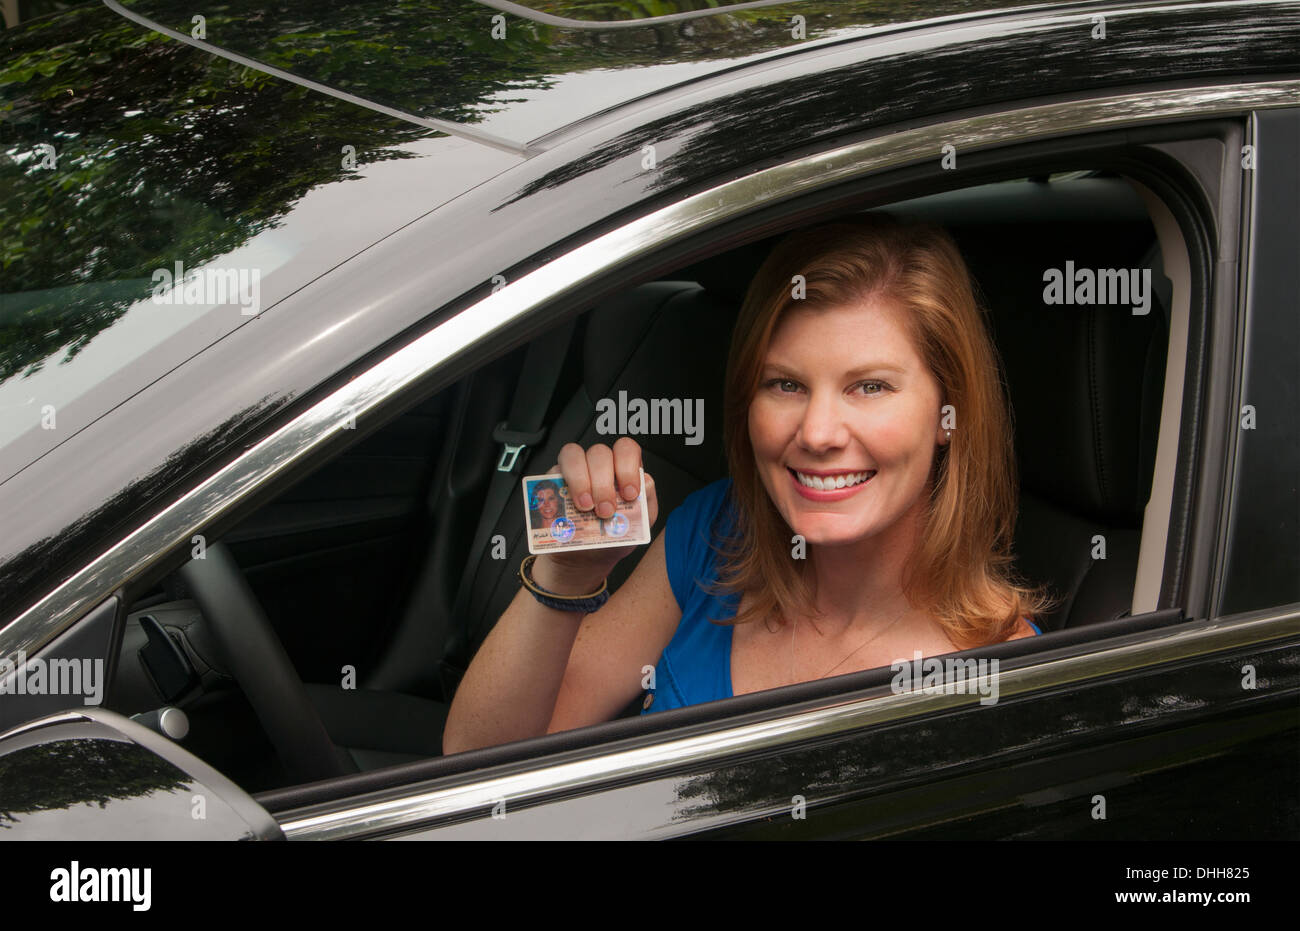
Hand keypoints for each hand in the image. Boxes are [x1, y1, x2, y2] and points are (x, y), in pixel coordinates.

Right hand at [531, 437, 658, 591]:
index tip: (629, 493)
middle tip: (605, 511)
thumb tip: (646, 483)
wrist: (586, 559)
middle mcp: (597, 466)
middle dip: (603, 483)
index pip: (626, 449)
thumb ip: (647, 503)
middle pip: (599, 453)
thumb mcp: (638, 525)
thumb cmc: (614, 537)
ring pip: (573, 455)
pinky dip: (561, 489)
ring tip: (585, 507)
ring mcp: (573, 471)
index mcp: (622, 470)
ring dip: (580, 480)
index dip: (627, 466)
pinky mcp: (553, 482)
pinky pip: (553, 473)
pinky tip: (567, 507)